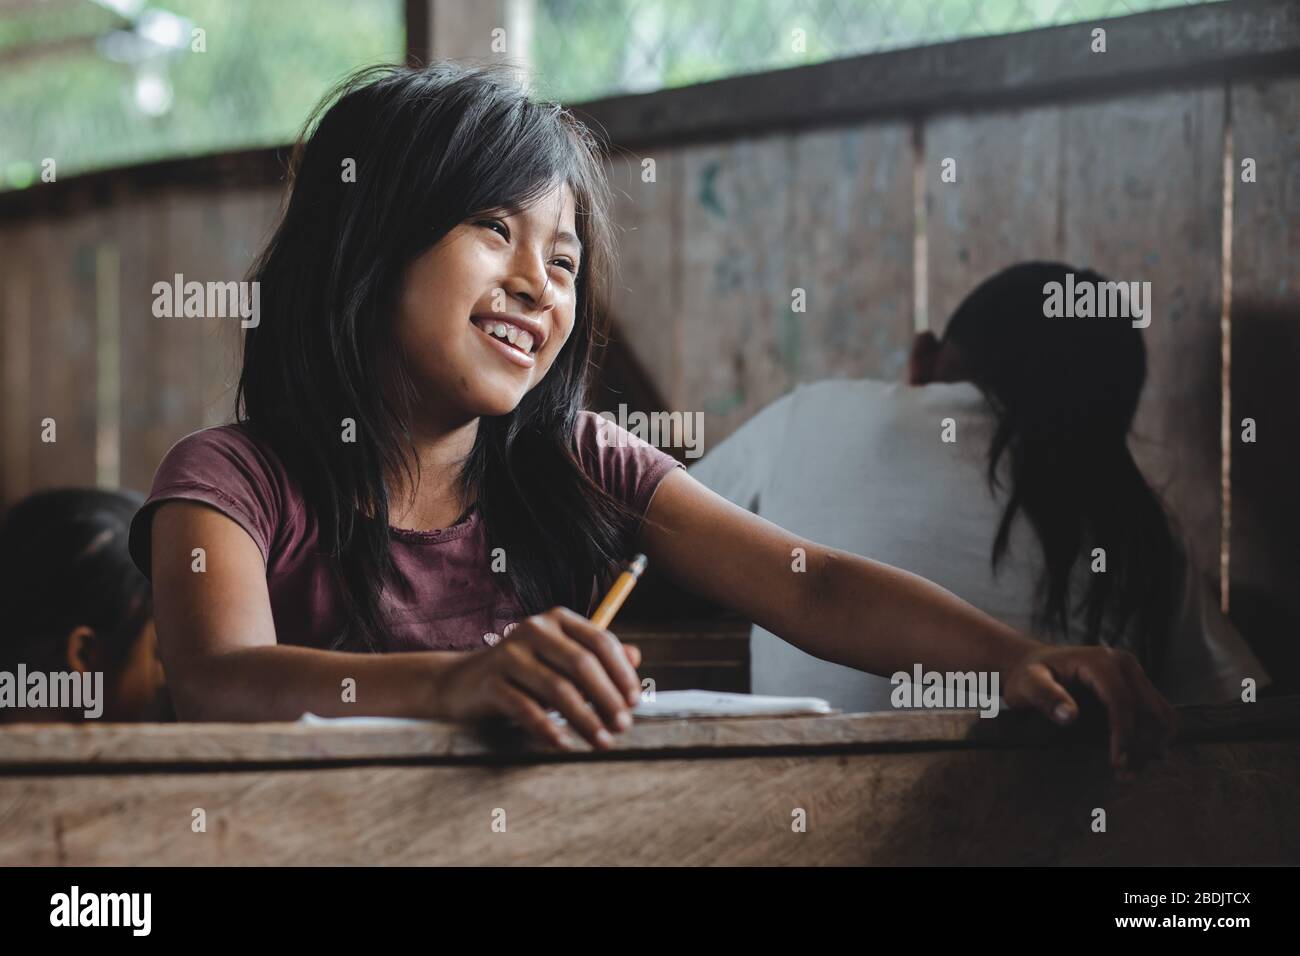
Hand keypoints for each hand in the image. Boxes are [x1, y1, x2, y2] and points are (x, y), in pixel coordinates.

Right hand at [433, 606, 641, 749]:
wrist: (462, 683)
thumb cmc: (524, 674)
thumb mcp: (562, 662)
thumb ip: (597, 658)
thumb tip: (637, 657)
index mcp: (557, 620)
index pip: (600, 641)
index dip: (622, 673)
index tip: (635, 702)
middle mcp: (534, 629)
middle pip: (582, 664)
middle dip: (607, 698)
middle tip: (623, 727)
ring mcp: (509, 653)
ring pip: (557, 688)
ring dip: (585, 719)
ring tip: (602, 741)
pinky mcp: (490, 681)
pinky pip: (525, 708)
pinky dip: (548, 729)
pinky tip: (564, 745)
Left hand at [1002, 644, 1177, 772]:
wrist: (1036, 663)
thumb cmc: (1029, 675)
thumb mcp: (1027, 684)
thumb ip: (1044, 697)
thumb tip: (1069, 716)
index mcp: (1099, 661)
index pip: (1122, 701)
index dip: (1123, 734)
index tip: (1117, 763)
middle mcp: (1123, 663)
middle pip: (1149, 709)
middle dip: (1142, 746)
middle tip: (1124, 777)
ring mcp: (1134, 673)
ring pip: (1160, 714)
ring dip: (1152, 746)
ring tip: (1129, 773)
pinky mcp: (1138, 686)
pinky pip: (1157, 714)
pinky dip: (1154, 738)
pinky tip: (1139, 758)